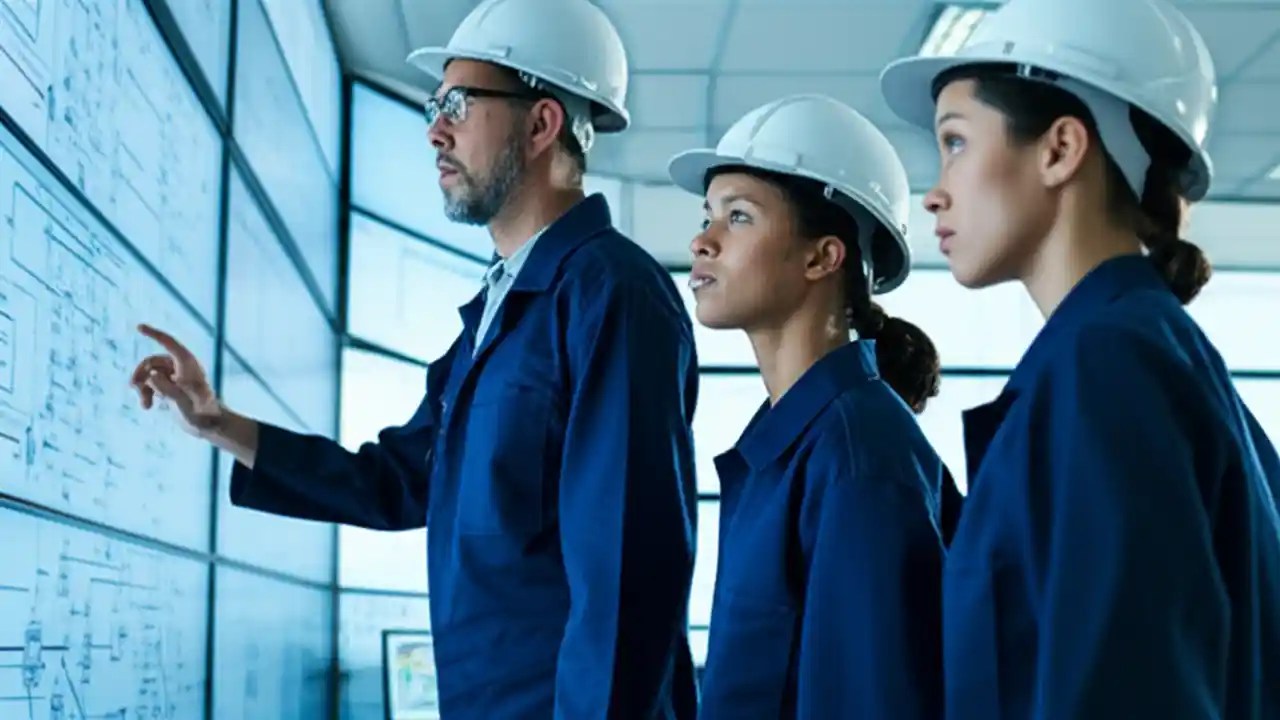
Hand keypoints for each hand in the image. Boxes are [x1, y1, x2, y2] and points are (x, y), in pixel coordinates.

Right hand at [130, 323, 222, 438]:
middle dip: (141, 373)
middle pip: (152, 361)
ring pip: (149, 374)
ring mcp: (175, 378)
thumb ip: (166, 388)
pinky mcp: (171, 388)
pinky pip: (151, 384)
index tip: (139, 327)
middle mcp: (181, 368)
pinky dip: (146, 393)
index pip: (169, 343)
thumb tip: (151, 376)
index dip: (154, 334)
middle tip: (133, 387)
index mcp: (188, 364)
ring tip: (145, 405)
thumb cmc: (201, 413)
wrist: (210, 427)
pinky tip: (147, 406)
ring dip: (142, 387)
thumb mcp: (182, 401)